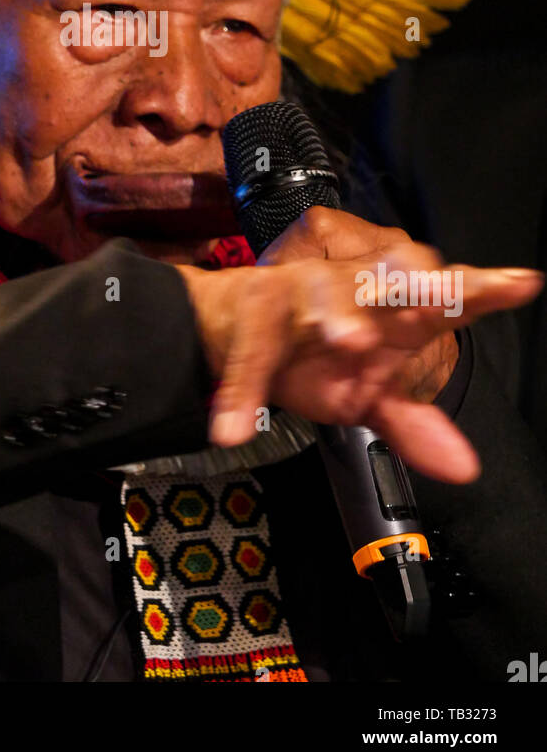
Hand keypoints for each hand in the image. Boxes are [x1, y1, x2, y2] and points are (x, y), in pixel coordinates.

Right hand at [175, 217, 542, 482]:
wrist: (234, 325)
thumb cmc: (311, 352)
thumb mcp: (365, 394)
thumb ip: (413, 425)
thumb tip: (466, 469)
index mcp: (389, 312)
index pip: (442, 298)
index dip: (479, 290)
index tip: (523, 284)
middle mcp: (351, 291)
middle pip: (387, 282)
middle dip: (411, 286)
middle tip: (438, 298)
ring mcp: (300, 296)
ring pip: (321, 297)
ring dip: (336, 314)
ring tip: (351, 339)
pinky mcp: (253, 317)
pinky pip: (252, 356)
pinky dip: (244, 389)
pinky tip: (238, 426)